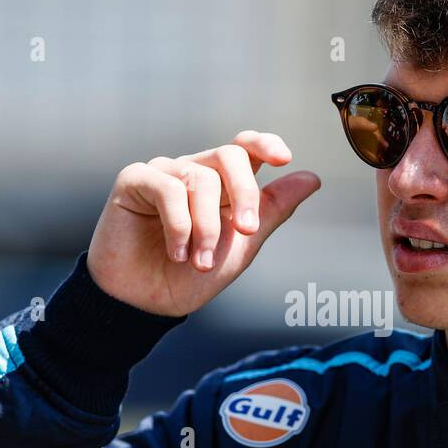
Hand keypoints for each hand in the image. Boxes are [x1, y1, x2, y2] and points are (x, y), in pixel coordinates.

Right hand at [86, 131, 320, 315]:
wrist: (148, 303)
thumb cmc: (191, 276)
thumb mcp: (242, 245)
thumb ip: (273, 209)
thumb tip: (312, 178)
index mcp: (222, 183)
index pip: (245, 147)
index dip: (265, 143)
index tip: (283, 158)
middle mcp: (194, 171)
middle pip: (229, 156)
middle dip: (244, 192)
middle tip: (246, 231)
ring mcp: (164, 172)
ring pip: (201, 178)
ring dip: (207, 227)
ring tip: (201, 262)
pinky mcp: (134, 180)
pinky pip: (167, 188)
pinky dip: (179, 224)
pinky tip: (177, 252)